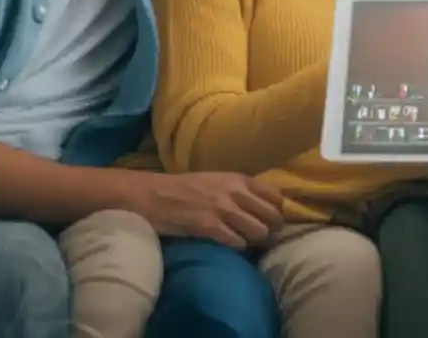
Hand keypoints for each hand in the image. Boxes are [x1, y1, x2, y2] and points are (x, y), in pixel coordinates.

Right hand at [129, 172, 284, 249]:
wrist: (150, 194)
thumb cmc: (183, 188)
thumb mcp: (216, 180)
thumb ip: (239, 189)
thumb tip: (262, 205)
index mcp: (237, 178)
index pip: (275, 195)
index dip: (277, 210)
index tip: (271, 219)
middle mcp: (234, 192)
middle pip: (272, 216)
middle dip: (271, 229)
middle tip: (263, 237)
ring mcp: (222, 209)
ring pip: (259, 231)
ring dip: (255, 241)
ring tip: (248, 243)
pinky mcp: (208, 226)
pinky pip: (237, 242)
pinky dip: (238, 247)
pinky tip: (231, 246)